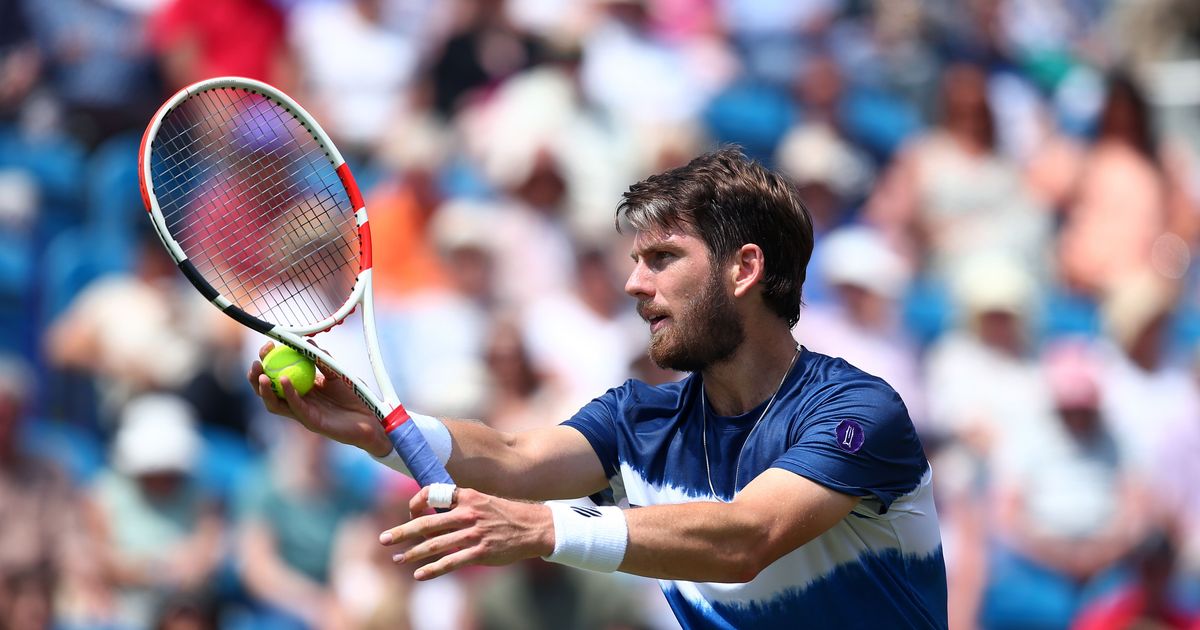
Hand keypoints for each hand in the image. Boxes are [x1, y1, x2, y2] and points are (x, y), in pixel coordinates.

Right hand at [247, 342, 390, 456]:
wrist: (371, 416)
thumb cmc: (354, 395)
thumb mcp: (337, 372)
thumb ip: (322, 359)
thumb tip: (307, 341)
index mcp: (300, 389)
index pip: (276, 375)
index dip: (268, 362)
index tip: (267, 346)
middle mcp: (297, 402)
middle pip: (268, 392)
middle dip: (257, 377)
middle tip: (256, 362)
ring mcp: (303, 413)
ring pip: (275, 404)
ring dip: (265, 390)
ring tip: (261, 375)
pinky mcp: (311, 422)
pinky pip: (296, 407)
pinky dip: (288, 394)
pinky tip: (284, 380)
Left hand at [379, 486, 553, 580]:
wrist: (534, 527)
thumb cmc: (504, 513)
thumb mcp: (482, 500)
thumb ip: (458, 505)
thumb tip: (432, 514)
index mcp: (467, 496)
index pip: (432, 494)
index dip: (416, 503)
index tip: (408, 513)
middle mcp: (467, 513)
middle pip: (426, 523)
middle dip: (402, 532)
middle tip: (384, 539)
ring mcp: (474, 534)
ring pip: (435, 545)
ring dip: (412, 553)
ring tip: (397, 559)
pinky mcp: (480, 553)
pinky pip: (451, 562)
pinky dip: (433, 569)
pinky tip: (419, 574)